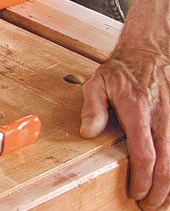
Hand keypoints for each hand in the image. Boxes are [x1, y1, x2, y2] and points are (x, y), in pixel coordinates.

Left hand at [81, 44, 169, 208]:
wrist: (149, 53)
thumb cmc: (122, 71)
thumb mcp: (98, 84)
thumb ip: (92, 109)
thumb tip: (87, 132)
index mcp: (138, 111)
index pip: (144, 154)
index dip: (142, 179)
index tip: (136, 194)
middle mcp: (161, 118)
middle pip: (167, 164)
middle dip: (160, 191)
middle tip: (150, 207)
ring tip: (162, 202)